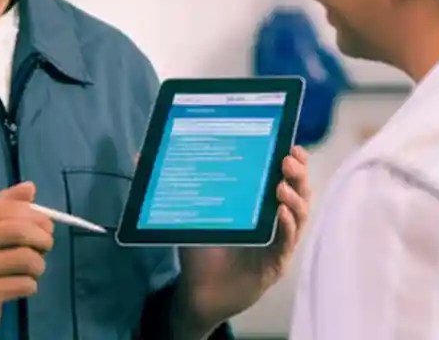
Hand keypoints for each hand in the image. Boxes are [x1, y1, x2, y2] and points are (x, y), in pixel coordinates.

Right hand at [0, 182, 52, 339]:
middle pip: (18, 231)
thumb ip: (3, 208)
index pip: (9, 209)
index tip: (46, 226)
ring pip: (24, 259)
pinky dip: (30, 285)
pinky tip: (23, 286)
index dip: (36, 216)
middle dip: (42, 237)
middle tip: (47, 245)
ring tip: (33, 269)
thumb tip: (30, 188)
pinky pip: (22, 284)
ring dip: (38, 265)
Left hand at [176, 147, 312, 333]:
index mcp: (260, 203)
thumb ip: (170, 184)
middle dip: (297, 173)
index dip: (292, 160)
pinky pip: (286, 243)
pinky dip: (287, 227)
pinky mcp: (275, 263)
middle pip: (298, 191)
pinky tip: (282, 214)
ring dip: (294, 198)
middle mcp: (274, 219)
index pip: (284, 176)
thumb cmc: (200, 251)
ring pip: (299, 215)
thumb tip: (140, 154)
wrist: (200, 293)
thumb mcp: (188, 213)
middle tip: (287, 160)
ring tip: (281, 187)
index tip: (290, 144)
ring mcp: (278, 242)